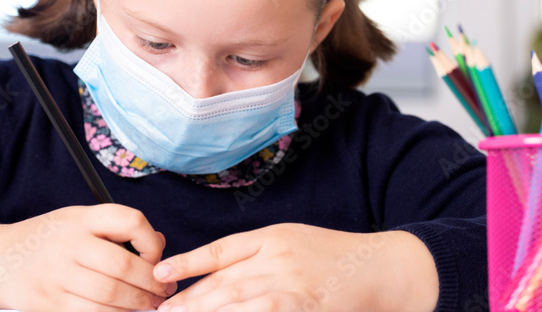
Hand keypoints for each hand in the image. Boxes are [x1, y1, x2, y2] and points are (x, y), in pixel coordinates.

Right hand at [0, 204, 176, 311]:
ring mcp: (56, 276)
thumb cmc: (48, 240)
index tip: (156, 257)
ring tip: (148, 306)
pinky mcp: (48, 304)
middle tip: (163, 291)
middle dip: (150, 283)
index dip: (151, 241)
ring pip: (110, 296)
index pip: (129, 220)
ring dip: (136, 305)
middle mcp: (68, 244)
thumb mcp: (78, 221)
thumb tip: (159, 244)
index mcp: (80, 218)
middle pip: (123, 265)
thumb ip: (116, 229)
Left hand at [152, 224, 438, 311]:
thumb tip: (209, 274)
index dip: (188, 263)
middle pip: (222, 284)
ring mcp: (291, 286)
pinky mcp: (304, 307)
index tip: (160, 274)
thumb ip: (252, 254)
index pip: (220, 251)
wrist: (382, 268)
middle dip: (186, 302)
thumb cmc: (333, 258)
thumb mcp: (290, 242)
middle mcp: (277, 258)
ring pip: (236, 303)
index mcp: (271, 237)